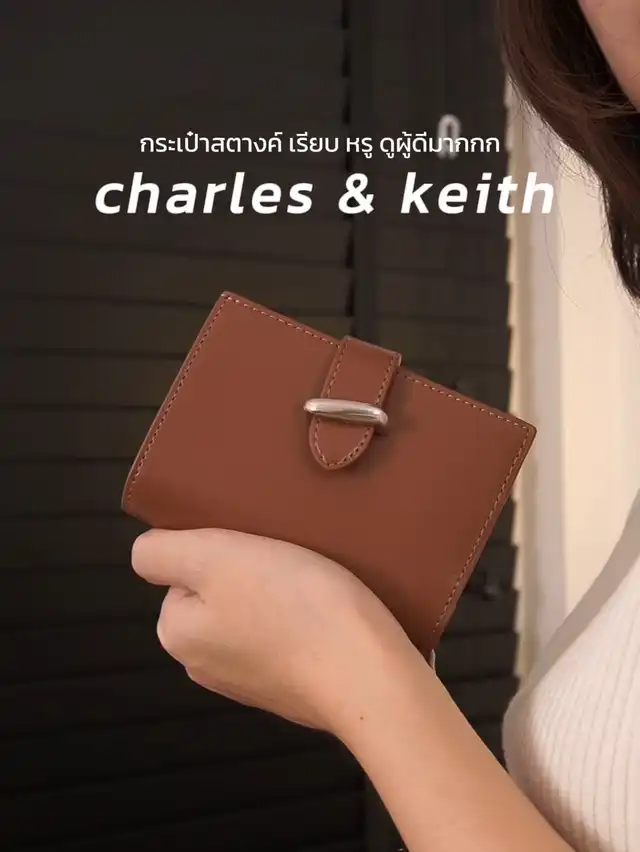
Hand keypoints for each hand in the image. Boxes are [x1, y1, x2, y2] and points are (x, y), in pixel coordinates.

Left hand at [131, 528, 409, 734]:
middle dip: (248, 568)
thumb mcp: (215, 558)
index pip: (181, 568)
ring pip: (257, 609)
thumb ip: (163, 552)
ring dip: (280, 589)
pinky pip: (289, 633)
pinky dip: (305, 616)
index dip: (214, 548)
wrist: (369, 675)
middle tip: (284, 553)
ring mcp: (252, 679)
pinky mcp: (294, 684)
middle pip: (219, 589)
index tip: (249, 545)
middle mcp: (206, 664)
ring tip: (313, 576)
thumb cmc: (294, 609)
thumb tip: (145, 553)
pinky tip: (329, 607)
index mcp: (179, 634)